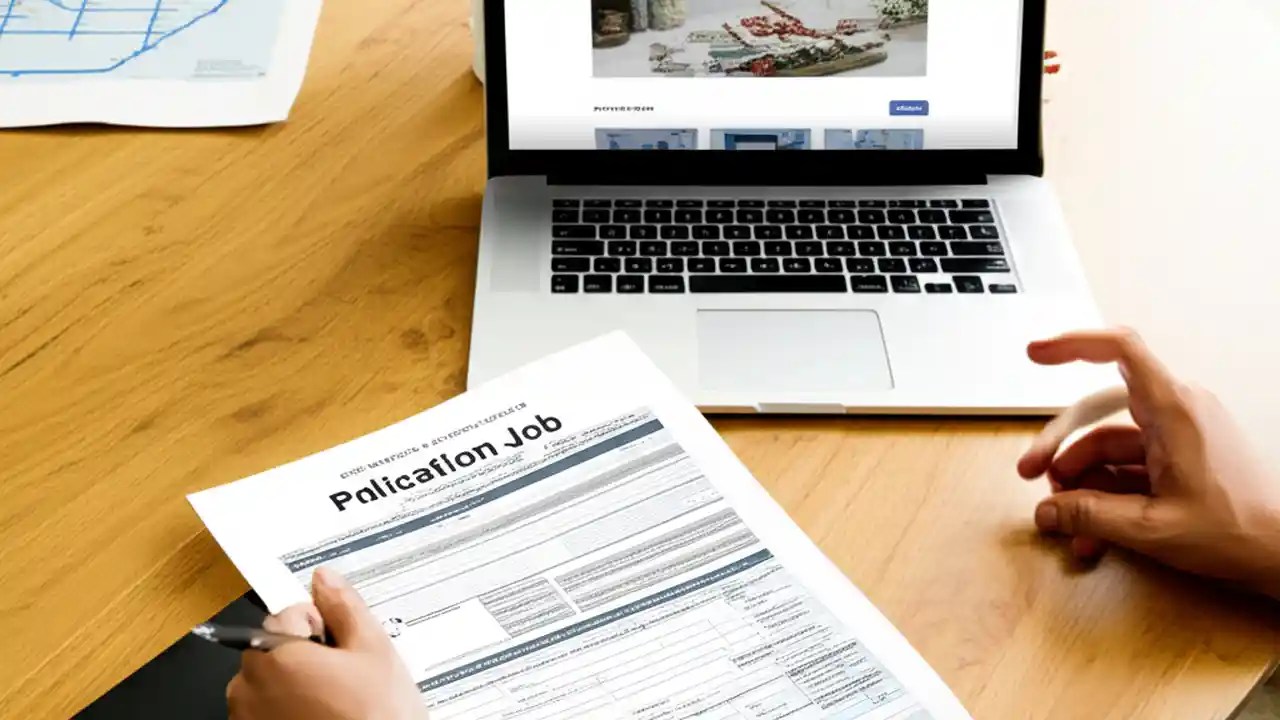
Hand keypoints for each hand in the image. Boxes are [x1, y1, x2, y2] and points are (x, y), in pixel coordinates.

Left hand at [226, 567, 427, 719]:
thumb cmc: (375, 718)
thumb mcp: (373, 649)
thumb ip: (344, 606)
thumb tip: (326, 580)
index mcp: (274, 654)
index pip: (289, 611)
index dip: (322, 625)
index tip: (341, 645)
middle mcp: (249, 686)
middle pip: (274, 645)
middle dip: (305, 653)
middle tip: (345, 676)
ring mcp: (247, 718)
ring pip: (271, 680)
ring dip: (297, 684)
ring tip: (337, 702)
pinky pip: (268, 711)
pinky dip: (289, 710)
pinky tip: (324, 717)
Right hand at [1017, 328, 1279, 597]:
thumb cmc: (1239, 531)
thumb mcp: (1153, 528)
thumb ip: (1090, 516)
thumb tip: (1045, 511)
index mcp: (1174, 409)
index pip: (1120, 349)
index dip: (1072, 343)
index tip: (1036, 354)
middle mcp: (1177, 411)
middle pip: (1097, 413)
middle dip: (1060, 447)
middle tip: (1029, 473)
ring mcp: (1179, 435)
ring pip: (1108, 446)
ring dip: (1081, 483)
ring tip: (1068, 524)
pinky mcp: (1181, 457)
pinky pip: (1128, 466)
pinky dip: (1105, 495)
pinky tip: (1093, 532)